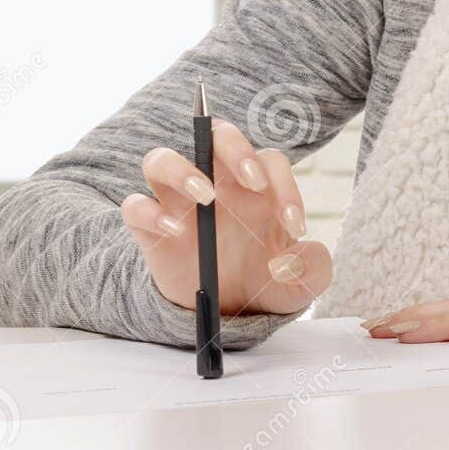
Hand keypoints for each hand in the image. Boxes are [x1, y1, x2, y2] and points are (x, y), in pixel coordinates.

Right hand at [120, 119, 331, 316]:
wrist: (229, 314)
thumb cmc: (266, 282)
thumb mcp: (302, 284)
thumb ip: (314, 269)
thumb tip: (292, 261)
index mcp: (256, 187)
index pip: (269, 162)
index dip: (285, 187)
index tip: (293, 226)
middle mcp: (215, 183)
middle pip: (217, 135)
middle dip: (236, 148)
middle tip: (253, 183)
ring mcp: (178, 202)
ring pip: (161, 159)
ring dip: (182, 170)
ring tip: (205, 196)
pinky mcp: (149, 228)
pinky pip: (134, 205)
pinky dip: (149, 212)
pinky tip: (175, 231)